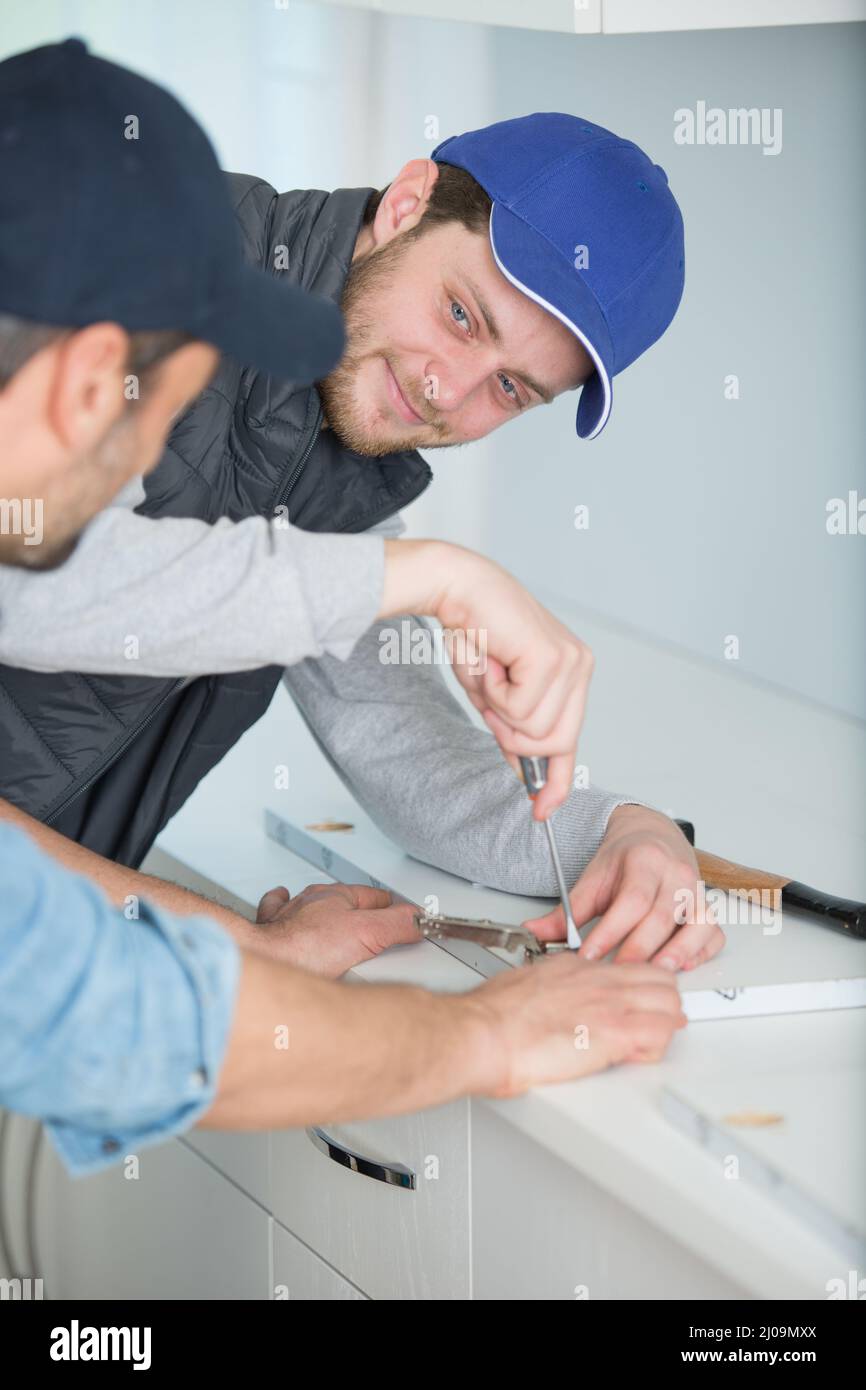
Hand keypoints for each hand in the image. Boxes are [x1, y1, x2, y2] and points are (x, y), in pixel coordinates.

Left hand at [251, 882, 418, 977]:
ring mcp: (288, 917)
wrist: (264, 961)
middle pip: (344, 903)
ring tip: (340, 928)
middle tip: (376, 926)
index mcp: (335, 895)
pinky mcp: (271, 933)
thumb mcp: (367, 934)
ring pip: (311, 908)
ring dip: (325, 916)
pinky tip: (291, 923)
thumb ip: (396, 924)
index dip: (393, 910)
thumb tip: (418, 918)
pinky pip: (277, 915)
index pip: (375, 896)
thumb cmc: (306, 946)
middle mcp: (310, 902)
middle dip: (359, 912)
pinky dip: (285, 914)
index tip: (405, 920)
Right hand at [380, 539, 592, 818]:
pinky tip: (491, 663)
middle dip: (514, 738)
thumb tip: (527, 777)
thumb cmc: (473, 633)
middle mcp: (580, 666)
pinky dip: (495, 695)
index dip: (556, 778)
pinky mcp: (552, 659)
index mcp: (573, 673)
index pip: (570, 738)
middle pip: (556, 743)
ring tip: (490, 672)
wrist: (457, 588)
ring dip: (499, 711)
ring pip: (535, 731)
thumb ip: (515, 733)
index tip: (542, 809)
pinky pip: (521, 710)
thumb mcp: (495, 697)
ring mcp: (571, 662)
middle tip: (490, 703)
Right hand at [472, 952, 686, 1096]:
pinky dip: (654, 1049)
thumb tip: (553, 1003)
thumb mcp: (526, 984)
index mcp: (577, 968)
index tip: (637, 1007)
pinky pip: (661, 1036)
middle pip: (661, 981)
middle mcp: (599, 980)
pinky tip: (632, 1057)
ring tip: (641, 1045)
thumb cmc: (492, 1017)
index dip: (641, 991)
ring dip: (663, 1026)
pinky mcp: (615, 1032)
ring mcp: (611, 1004)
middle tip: (648, 1027)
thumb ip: (550, 990)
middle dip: (661, 1006)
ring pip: (670, 1004)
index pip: (632, 969)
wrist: (484, 1033)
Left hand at [523, 806, 724, 970]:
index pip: (631, 900)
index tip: (590, 955)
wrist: (652, 837)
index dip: (611, 931)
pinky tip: (682, 966)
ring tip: (656, 973)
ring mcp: (695, 892)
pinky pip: (713, 933)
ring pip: (697, 924)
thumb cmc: (624, 862)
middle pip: (662, 916)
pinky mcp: (707, 908)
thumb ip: (566, 910)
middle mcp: (675, 874)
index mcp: (644, 860)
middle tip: (617, 973)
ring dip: (678, 952)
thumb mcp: (593, 878)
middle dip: (640, 949)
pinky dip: (702, 952)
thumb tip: (534, 933)